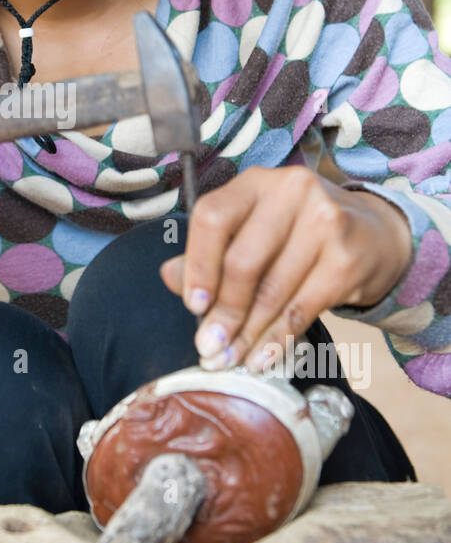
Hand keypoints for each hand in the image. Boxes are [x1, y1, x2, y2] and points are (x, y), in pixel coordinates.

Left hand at [159, 166, 413, 372]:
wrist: (375, 234)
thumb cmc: (298, 235)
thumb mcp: (252, 232)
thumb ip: (208, 253)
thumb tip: (167, 277)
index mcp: (255, 183)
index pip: (212, 218)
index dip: (198, 265)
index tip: (192, 306)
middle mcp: (290, 191)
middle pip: (243, 261)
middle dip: (223, 313)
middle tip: (209, 348)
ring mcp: (324, 221)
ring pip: (272, 291)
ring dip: (248, 334)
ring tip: (231, 360)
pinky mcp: (347, 257)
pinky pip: (302, 309)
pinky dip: (278, 339)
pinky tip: (262, 358)